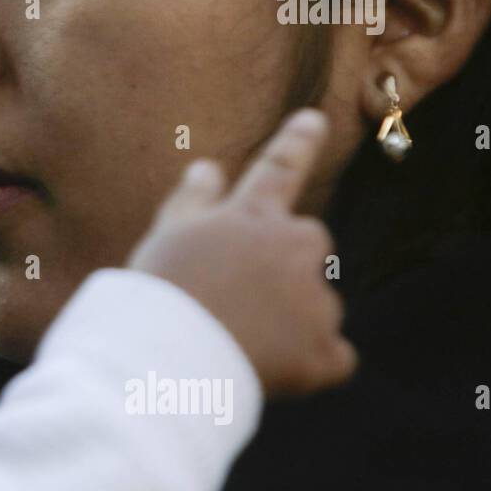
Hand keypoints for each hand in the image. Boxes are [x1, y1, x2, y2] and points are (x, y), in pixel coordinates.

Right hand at [126, 109, 356, 395]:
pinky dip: (310, 365)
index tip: (314, 119)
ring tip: (239, 341)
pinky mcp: (323, 350)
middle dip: (285, 264)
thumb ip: (193, 201)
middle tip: (238, 296)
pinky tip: (271, 371)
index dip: (297, 141)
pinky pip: (332, 356)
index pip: (279, 168)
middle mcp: (294, 246)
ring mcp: (315, 299)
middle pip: (307, 243)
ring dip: (290, 319)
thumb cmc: (158, 293)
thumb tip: (207, 165)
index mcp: (253, 215)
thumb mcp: (166, 236)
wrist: (165, 360)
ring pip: (315, 304)